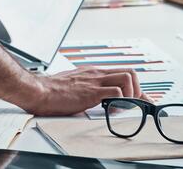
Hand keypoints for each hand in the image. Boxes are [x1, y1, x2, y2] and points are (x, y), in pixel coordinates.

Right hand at [15, 66, 143, 115]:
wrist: (38, 91)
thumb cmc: (51, 90)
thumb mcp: (73, 84)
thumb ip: (87, 88)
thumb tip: (96, 98)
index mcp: (93, 72)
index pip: (123, 73)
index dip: (137, 88)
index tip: (144, 100)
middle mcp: (97, 74)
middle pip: (131, 72)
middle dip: (138, 89)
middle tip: (134, 104)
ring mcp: (95, 81)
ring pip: (128, 78)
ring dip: (132, 94)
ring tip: (124, 106)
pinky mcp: (91, 92)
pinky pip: (116, 92)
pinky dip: (121, 101)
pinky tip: (113, 109)